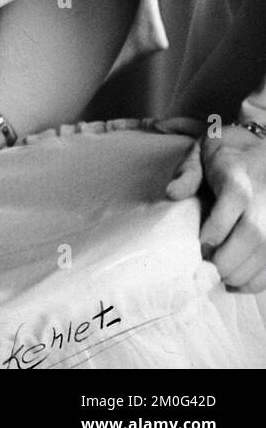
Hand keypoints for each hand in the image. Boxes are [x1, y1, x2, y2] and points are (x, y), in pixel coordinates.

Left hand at [167, 125, 265, 292]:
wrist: (260, 145)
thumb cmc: (223, 152)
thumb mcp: (199, 152)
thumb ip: (187, 172)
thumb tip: (172, 193)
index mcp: (238, 174)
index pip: (235, 199)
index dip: (217, 227)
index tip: (200, 242)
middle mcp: (263, 197)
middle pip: (254, 233)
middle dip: (228, 258)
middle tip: (206, 268)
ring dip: (243, 273)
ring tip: (219, 278)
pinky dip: (259, 278)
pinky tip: (238, 282)